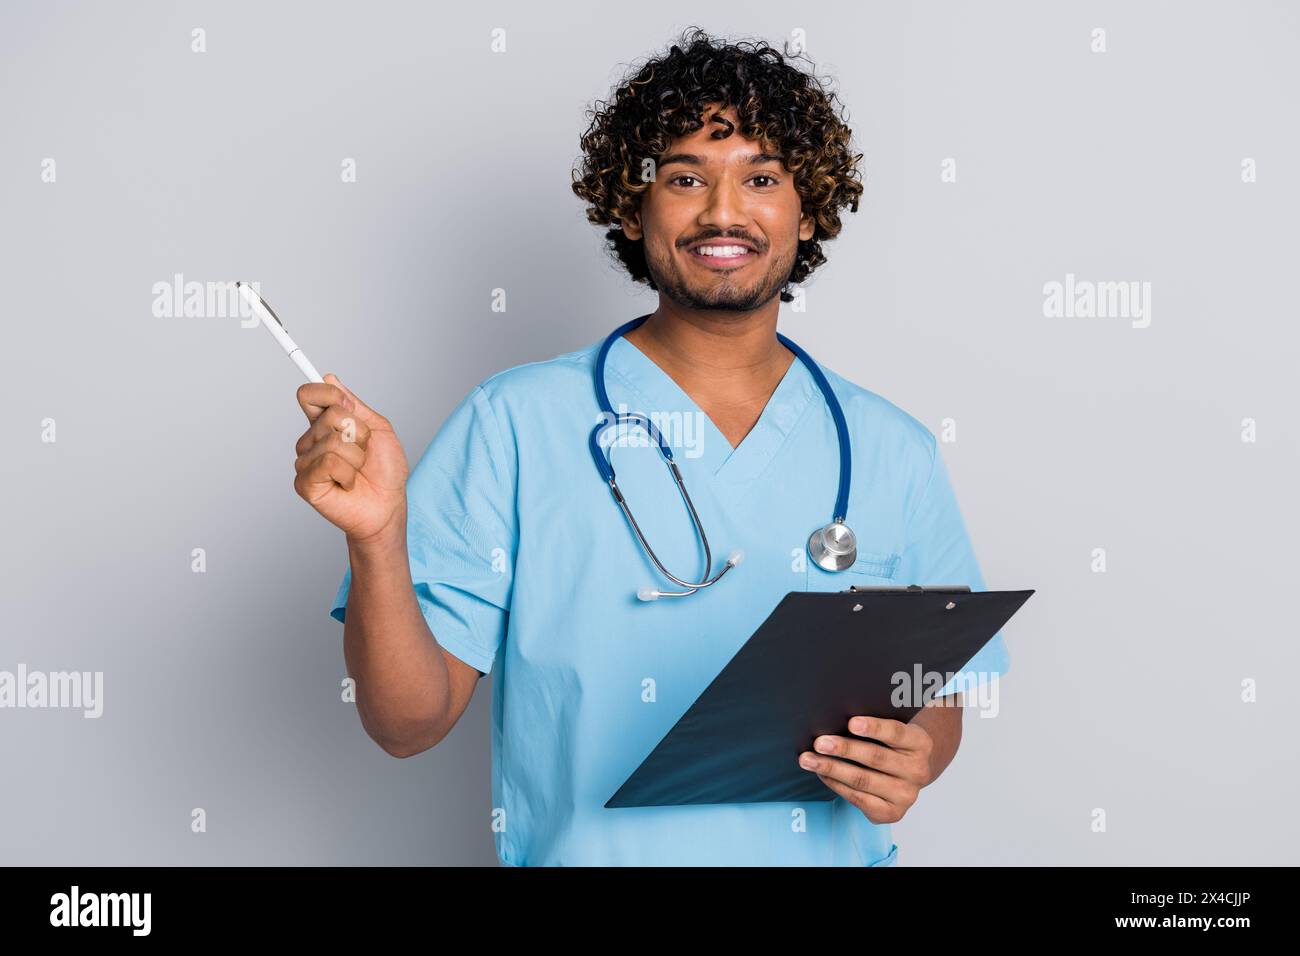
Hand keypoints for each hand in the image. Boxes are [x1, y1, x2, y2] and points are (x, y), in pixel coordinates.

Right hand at [293, 373, 408, 542]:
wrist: (388, 506)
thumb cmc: (385, 470)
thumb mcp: (378, 429)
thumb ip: (354, 405)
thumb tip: (328, 378)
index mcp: (324, 425)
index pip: (310, 394)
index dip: (329, 394)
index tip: (348, 406)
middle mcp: (310, 441)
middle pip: (330, 416)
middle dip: (360, 433)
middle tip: (364, 453)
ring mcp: (305, 462)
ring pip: (333, 441)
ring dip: (357, 457)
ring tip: (357, 471)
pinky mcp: (305, 483)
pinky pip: (328, 462)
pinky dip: (348, 473)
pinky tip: (347, 484)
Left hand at [798, 715, 934, 823]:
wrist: (910, 773)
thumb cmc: (893, 744)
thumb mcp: (894, 730)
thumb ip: (877, 723)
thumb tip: (837, 715)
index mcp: (921, 743)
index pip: (896, 733)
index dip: (874, 727)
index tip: (851, 722)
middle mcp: (918, 771)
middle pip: (875, 758)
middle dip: (844, 749)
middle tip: (819, 743)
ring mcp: (906, 795)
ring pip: (863, 780)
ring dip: (832, 768)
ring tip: (809, 759)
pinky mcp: (892, 813)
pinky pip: (858, 798)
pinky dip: (836, 784)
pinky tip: (822, 774)